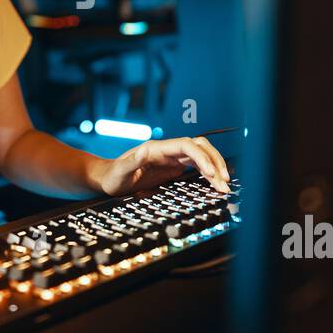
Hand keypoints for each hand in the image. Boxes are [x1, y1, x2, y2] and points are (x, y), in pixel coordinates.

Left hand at [95, 136, 230, 196]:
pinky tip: (214, 184)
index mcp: (156, 149)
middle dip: (214, 161)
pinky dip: (207, 174)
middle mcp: (167, 150)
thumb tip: (142, 152)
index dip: (201, 156)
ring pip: (201, 156)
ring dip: (214, 167)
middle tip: (224, 182)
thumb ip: (131, 162)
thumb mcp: (119, 172)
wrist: (108, 180)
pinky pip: (197, 166)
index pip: (186, 145)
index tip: (210, 173)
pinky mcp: (174, 167)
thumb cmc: (112, 177)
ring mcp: (171, 158)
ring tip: (224, 186)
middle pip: (199, 147)